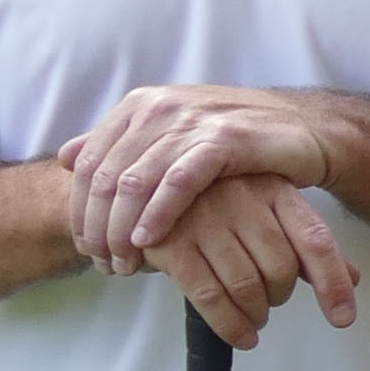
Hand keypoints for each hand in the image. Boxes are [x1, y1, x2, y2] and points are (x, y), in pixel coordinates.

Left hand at [62, 84, 342, 270]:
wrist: (303, 128)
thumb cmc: (236, 140)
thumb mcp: (172, 135)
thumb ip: (121, 144)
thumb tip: (66, 157)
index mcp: (139, 106)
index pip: (89, 163)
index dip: (80, 210)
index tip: (86, 248)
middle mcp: (158, 108)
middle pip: (106, 176)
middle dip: (97, 227)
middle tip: (102, 264)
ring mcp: (191, 121)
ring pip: (134, 181)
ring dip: (121, 229)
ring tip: (122, 262)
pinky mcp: (224, 139)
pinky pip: (177, 181)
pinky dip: (157, 214)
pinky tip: (148, 241)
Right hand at [142, 169, 358, 347]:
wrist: (145, 192)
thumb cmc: (218, 206)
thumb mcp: (266, 212)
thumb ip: (306, 244)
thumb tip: (355, 278)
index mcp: (274, 188)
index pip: (316, 240)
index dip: (333, 282)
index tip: (343, 319)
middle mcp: (242, 198)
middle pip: (281, 269)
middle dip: (280, 298)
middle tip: (269, 304)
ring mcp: (204, 218)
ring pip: (247, 286)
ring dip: (256, 315)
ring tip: (254, 318)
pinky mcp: (171, 243)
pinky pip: (209, 297)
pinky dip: (230, 326)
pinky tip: (240, 336)